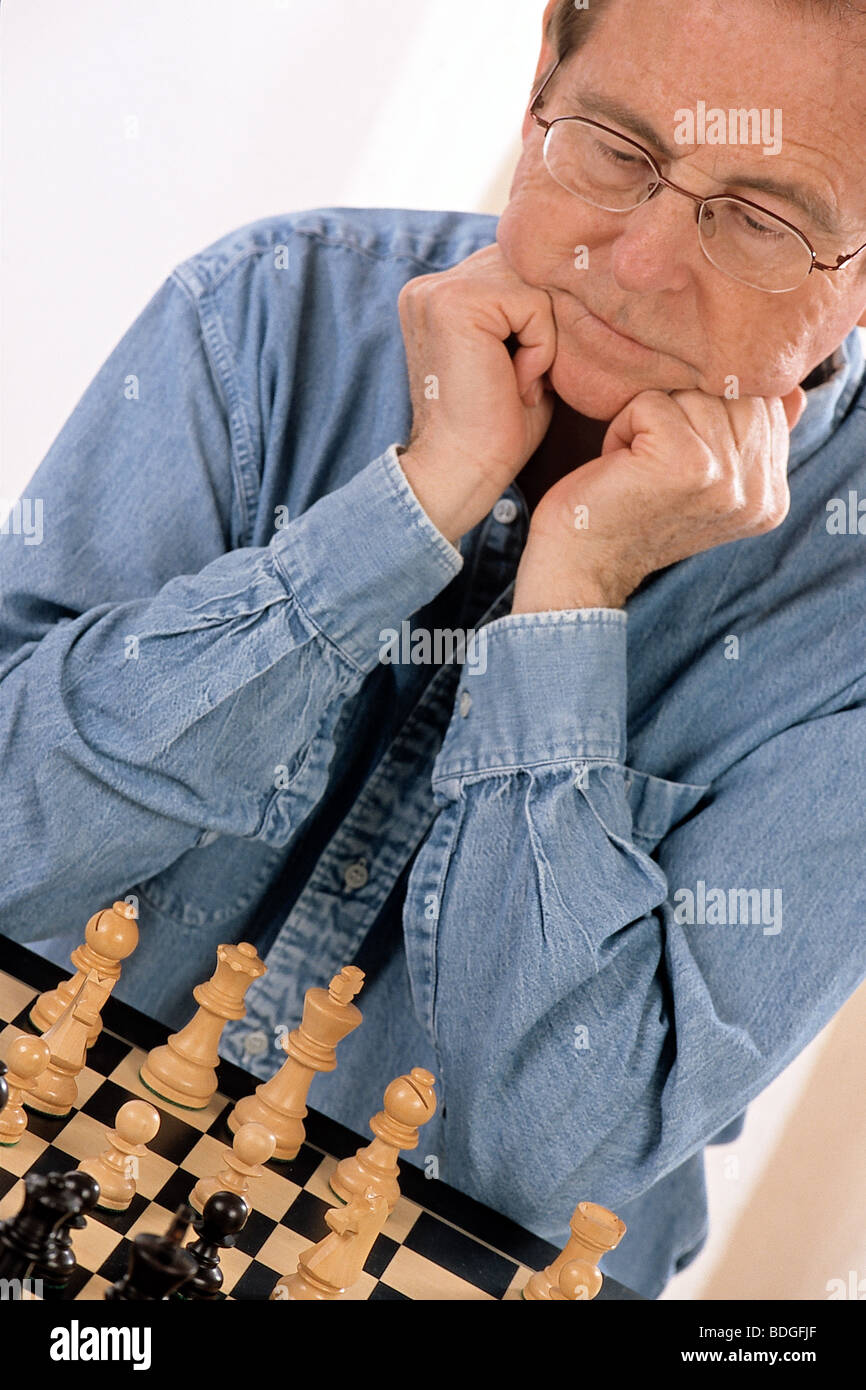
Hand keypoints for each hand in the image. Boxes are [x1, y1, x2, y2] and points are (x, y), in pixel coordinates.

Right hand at [397, 244, 555, 544]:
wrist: (465, 471)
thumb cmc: (497, 428)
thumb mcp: (518, 354)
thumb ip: (528, 310)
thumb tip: (572, 275)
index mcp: (439, 295)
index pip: (517, 272)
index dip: (540, 319)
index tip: (525, 375)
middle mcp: (431, 285)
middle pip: (527, 269)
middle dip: (544, 323)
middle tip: (523, 382)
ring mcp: (438, 290)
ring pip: (533, 285)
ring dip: (543, 339)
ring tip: (519, 383)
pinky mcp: (455, 302)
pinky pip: (533, 303)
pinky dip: (541, 348)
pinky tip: (517, 385)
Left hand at [511, 386, 807, 613]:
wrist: (579, 569)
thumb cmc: (629, 515)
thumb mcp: (700, 477)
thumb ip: (746, 438)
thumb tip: (790, 391)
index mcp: (771, 497)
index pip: (760, 405)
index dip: (705, 414)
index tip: (673, 463)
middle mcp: (759, 493)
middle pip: (730, 393)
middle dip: (678, 413)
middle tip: (650, 463)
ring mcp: (727, 480)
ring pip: (691, 394)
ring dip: (648, 420)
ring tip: (635, 466)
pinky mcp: (688, 465)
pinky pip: (653, 402)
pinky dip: (624, 424)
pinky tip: (620, 465)